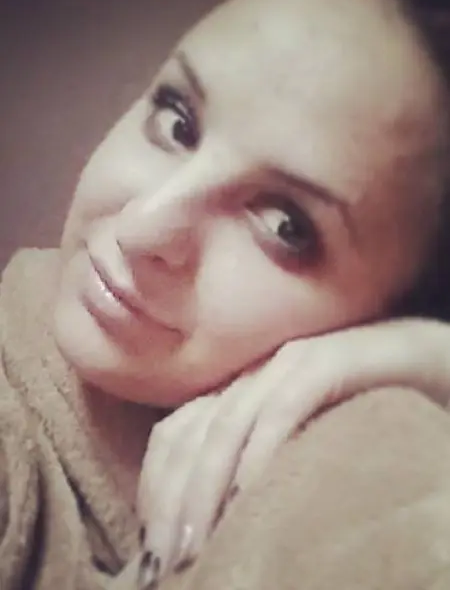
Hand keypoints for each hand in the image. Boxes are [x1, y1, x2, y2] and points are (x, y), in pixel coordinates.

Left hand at [137, 317, 449, 582]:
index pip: (175, 433)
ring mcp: (286, 365)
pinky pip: (281, 411)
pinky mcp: (324, 363)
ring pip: (226, 425)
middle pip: (190, 433)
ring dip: (204, 489)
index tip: (151, 543)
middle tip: (165, 560)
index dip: (155, 487)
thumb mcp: (295, 443)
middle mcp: (254, 374)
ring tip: (195, 547)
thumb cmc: (357, 408)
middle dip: (171, 500)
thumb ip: (258, 464)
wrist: (419, 358)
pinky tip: (248, 501)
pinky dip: (259, 456)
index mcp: (240, 390)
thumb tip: (220, 519)